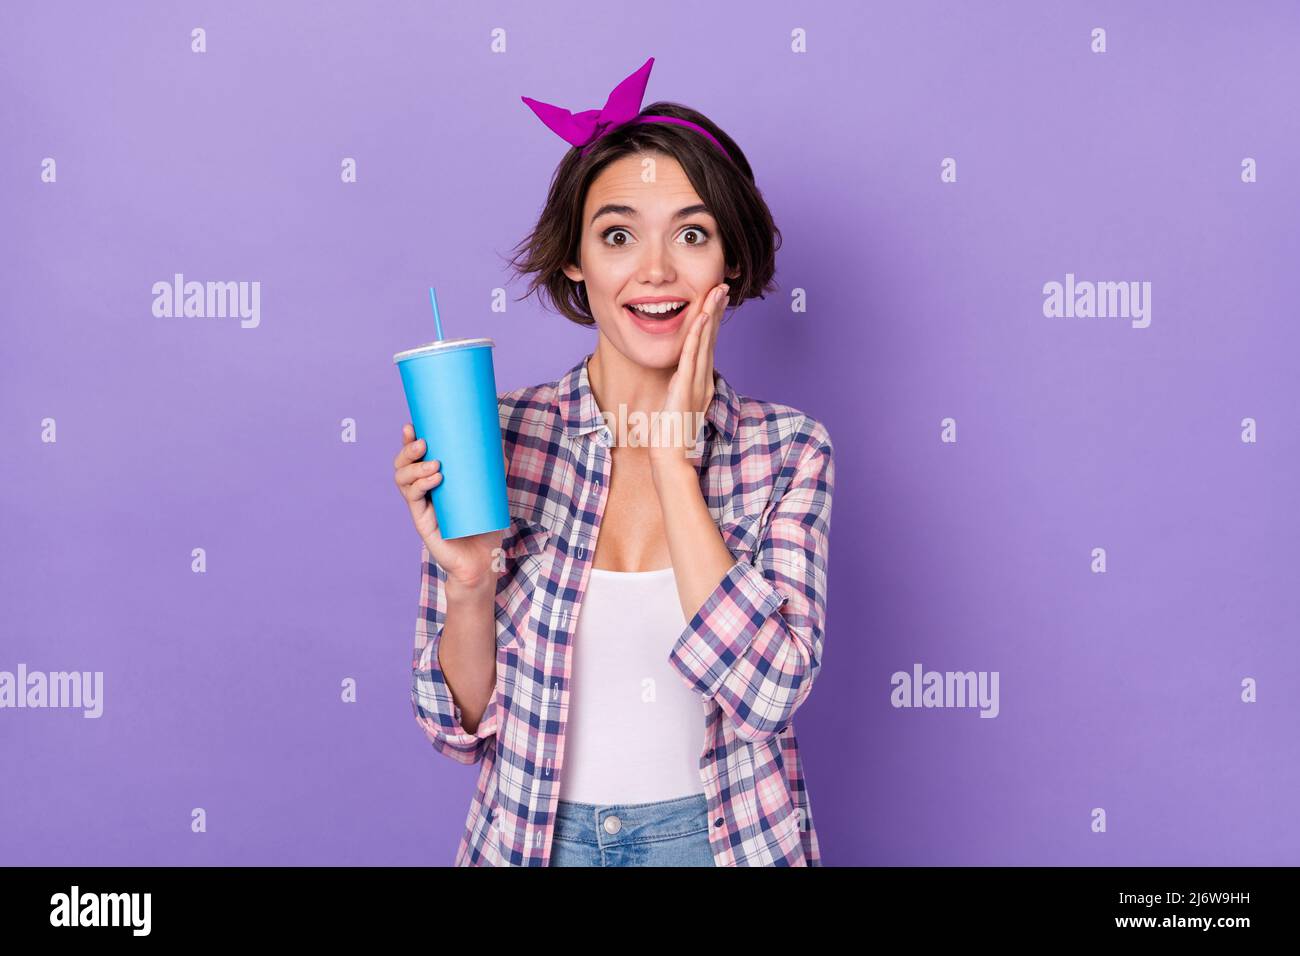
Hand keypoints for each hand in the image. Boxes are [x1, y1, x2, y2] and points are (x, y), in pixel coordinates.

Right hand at [393, 423, 504, 589]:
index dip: (408, 441)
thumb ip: (492, 473)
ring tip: (434, 463)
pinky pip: (415, 500)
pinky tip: (435, 478)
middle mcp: (422, 493)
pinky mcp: (423, 523)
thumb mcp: (490, 495)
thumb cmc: (483, 527)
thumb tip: (498, 447)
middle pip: (402, 466)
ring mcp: (421, 508)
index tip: (412, 424)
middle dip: (407, 451)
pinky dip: (422, 486)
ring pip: (403, 481)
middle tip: (423, 442)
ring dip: (414, 468)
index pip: (414, 458)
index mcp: (432, 483)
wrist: (482, 561)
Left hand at [650, 281, 727, 469]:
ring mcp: (696, 382)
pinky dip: (697, 336)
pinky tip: (701, 318)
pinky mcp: (685, 387)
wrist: (671, 455)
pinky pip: (692, 356)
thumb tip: (680, 377)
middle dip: (716, 311)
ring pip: (705, 343)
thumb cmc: (672, 435)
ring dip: (711, 315)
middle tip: (722, 287)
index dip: (713, 321)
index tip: (716, 300)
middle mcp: (703, 379)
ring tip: (715, 293)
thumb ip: (682, 388)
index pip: (709, 346)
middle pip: (711, 339)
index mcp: (702, 382)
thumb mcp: (679, 404)